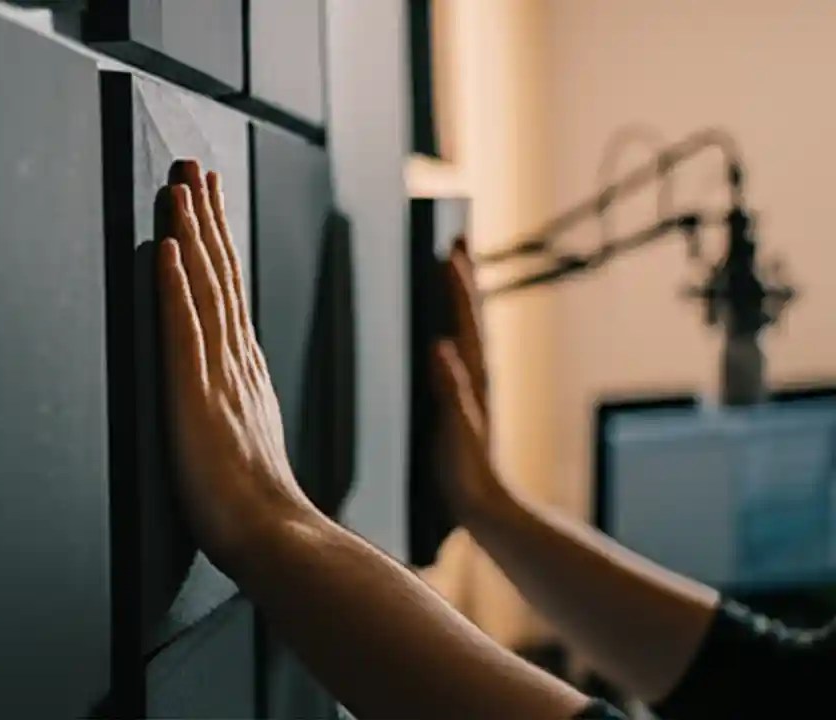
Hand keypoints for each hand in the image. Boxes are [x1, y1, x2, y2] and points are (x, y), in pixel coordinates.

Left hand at [156, 160, 316, 574]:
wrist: (272, 535)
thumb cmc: (254, 500)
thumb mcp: (246, 433)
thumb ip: (236, 398)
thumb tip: (228, 381)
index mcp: (243, 368)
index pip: (227, 289)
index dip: (215, 239)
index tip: (207, 197)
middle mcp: (233, 361)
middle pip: (218, 274)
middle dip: (204, 217)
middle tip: (193, 166)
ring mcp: (217, 376)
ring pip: (204, 290)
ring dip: (191, 234)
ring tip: (181, 187)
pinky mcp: (195, 398)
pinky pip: (185, 333)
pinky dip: (176, 289)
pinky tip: (169, 250)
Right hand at [432, 240, 511, 522]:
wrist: (486, 507)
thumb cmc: (469, 472)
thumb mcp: (457, 430)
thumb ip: (451, 390)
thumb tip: (440, 346)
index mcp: (474, 378)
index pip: (466, 320)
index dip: (458, 285)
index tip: (450, 249)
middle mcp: (476, 377)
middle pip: (471, 317)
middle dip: (464, 280)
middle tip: (456, 242)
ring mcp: (471, 389)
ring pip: (466, 332)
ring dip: (459, 302)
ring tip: (449, 274)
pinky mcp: (462, 403)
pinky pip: (457, 354)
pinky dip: (451, 331)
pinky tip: (439, 332)